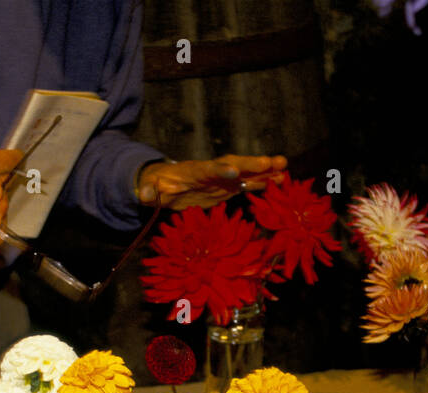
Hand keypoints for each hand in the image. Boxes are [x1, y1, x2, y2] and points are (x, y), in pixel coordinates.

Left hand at [137, 154, 288, 208]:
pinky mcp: (228, 186)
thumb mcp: (149, 190)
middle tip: (272, 162)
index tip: (234, 171)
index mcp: (193, 172)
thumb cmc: (157, 187)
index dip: (221, 170)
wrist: (165, 183)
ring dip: (264, 170)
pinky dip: (263, 181)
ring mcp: (222, 178)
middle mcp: (212, 171)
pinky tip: (280, 180)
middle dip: (252, 163)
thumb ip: (148, 192)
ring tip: (284, 168)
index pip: (208, 169)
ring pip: (245, 172)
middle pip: (234, 164)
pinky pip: (248, 183)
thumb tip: (143, 195)